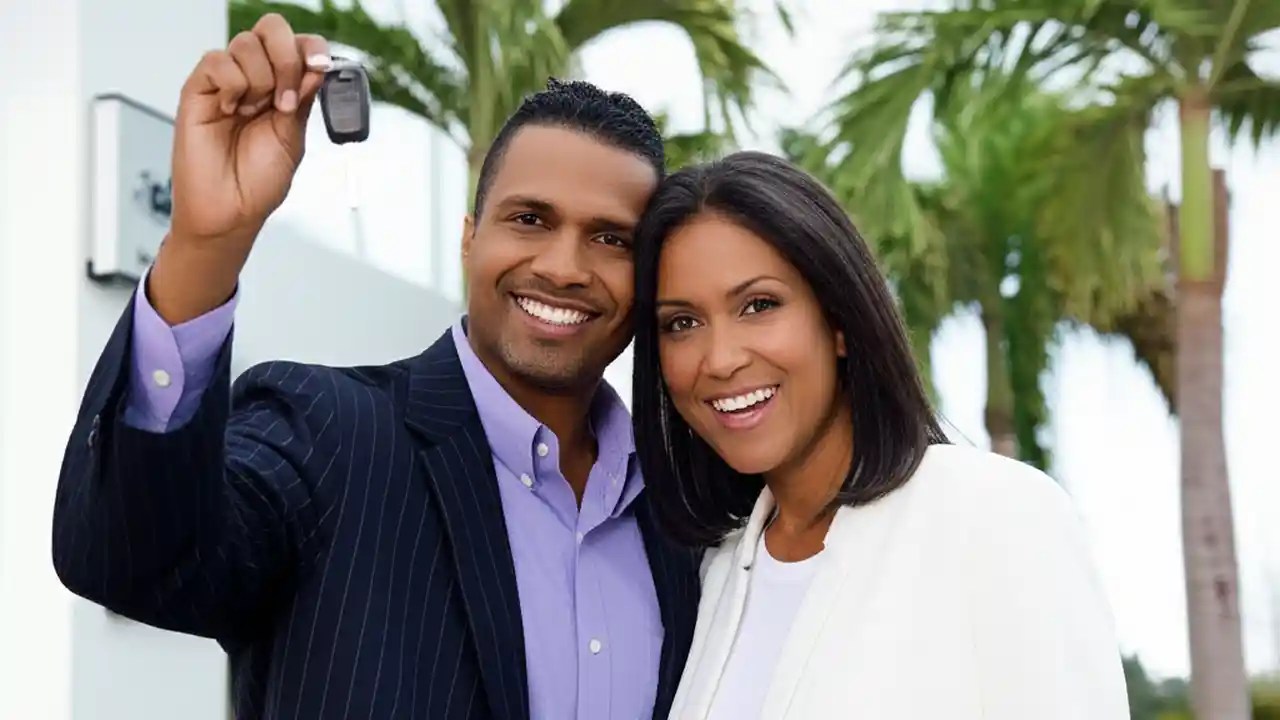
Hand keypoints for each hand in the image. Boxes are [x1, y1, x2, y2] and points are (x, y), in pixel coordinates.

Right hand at [150, 14, 328, 322]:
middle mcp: (254, 79)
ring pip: (245, 43)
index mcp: (282, 87)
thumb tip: (316, 66)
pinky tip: (232, 110)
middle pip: (271, 30)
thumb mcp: (292, 139)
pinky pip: (216, 61)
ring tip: (254, 113)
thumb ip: (302, 100)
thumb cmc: (257, 182)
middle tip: (286, 99)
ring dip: (261, 79)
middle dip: (287, 58)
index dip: (311, 47)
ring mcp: (225, 83)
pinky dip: (233, 84)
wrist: (230, 213)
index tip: (321, 66)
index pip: (297, 44)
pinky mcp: (198, 90)